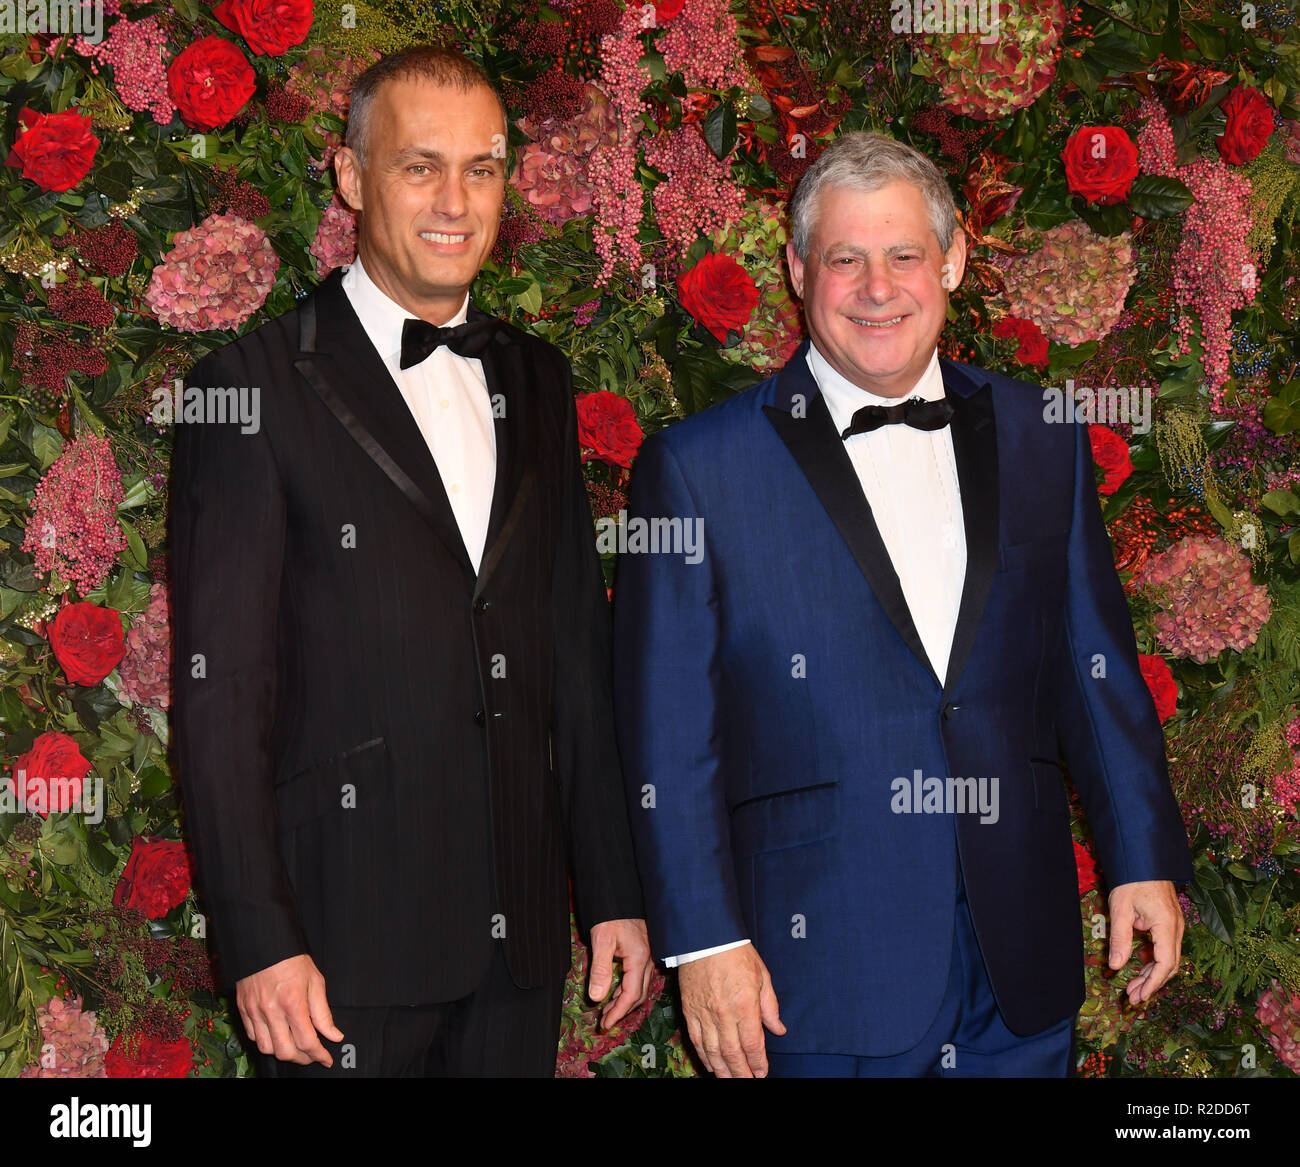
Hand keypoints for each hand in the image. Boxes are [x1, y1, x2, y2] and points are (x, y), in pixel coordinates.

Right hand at [236, 953, 342, 1066]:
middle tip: (312, 1054)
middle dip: (302, 1058)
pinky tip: (276, 1035)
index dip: (319, 1055)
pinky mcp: (243, 1010)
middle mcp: (272, 1011)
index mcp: (293, 1003)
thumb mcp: (316, 981)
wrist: (264, 943)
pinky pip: (252, 1036)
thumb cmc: (292, 960)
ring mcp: (254, 1012)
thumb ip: (323, 1012)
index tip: (326, 1058)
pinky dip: (265, 1042)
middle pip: (285, 1051)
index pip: (307, 1041)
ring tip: (295, 1047)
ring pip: (266, 1049)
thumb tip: (334, 1035)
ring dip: (283, 1052)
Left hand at [588, 918, 653, 1029]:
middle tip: (604, 1020)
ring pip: (640, 987)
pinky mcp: (645, 952)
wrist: (619, 894)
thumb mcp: (601, 941)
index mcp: (639, 958)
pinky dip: (627, 988)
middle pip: (639, 994)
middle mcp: (648, 959)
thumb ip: (600, 970)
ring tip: (607, 1010)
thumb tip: (597, 997)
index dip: (618, 1012)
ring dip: (624, 1001)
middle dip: (622, 1010)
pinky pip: (639, 977)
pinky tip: (616, 991)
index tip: (605, 1024)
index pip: (632, 994)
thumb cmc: (610, 915)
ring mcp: (648, 956)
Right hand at [678, 944, 785, 1077]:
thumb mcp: (762, 976)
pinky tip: (711, 1065)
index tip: (762, 1073)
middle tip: (748, 1082)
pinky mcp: (690, 1010)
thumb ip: (770, 1006)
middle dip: (741, 1073)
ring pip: (713, 1051)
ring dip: (723, 1070)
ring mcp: (704, 1013)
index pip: (753, 1044)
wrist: (705, 936)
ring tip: (730, 1080)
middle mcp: (724, 1013)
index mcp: (745, 1004)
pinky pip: (696, 1040)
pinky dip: (703, 1056)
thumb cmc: (736, 952)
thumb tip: (778, 1029)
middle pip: (733, 1054)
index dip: (758, 1063)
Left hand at [1108, 879, 1184, 1003]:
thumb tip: (1116, 966)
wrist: (1143, 858)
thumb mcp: (1120, 908)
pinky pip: (1166, 948)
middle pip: (1170, 965)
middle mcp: (1177, 928)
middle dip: (1152, 983)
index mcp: (1167, 926)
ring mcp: (1175, 925)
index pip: (1165, 964)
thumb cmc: (1132, 880)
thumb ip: (1120, 938)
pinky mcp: (1170, 923)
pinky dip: (1154, 961)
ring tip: (1133, 988)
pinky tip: (1139, 969)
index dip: (1153, 984)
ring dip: (1152, 974)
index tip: (1140, 996)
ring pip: (1169, 958)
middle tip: (1133, 997)